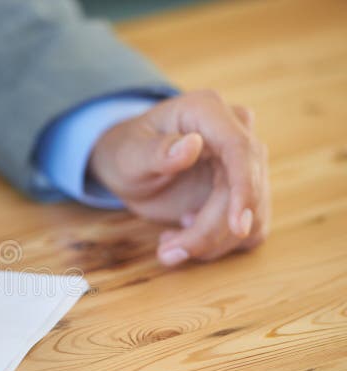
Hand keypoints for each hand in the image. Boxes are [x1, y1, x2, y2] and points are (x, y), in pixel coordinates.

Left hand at [88, 90, 269, 265]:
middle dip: (211, 230)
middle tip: (169, 252)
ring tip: (168, 246)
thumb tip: (193, 144)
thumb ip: (158, 152)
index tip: (237, 227)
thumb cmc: (126, 153)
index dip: (245, 189)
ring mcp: (244, 163)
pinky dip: (218, 244)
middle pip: (246, 189)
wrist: (129, 166)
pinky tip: (184, 237)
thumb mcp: (130, 155)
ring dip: (211, 242)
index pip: (241, 150)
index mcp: (207, 111)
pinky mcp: (243, 192)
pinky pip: (248, 228)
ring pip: (251, 215)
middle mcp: (235, 132)